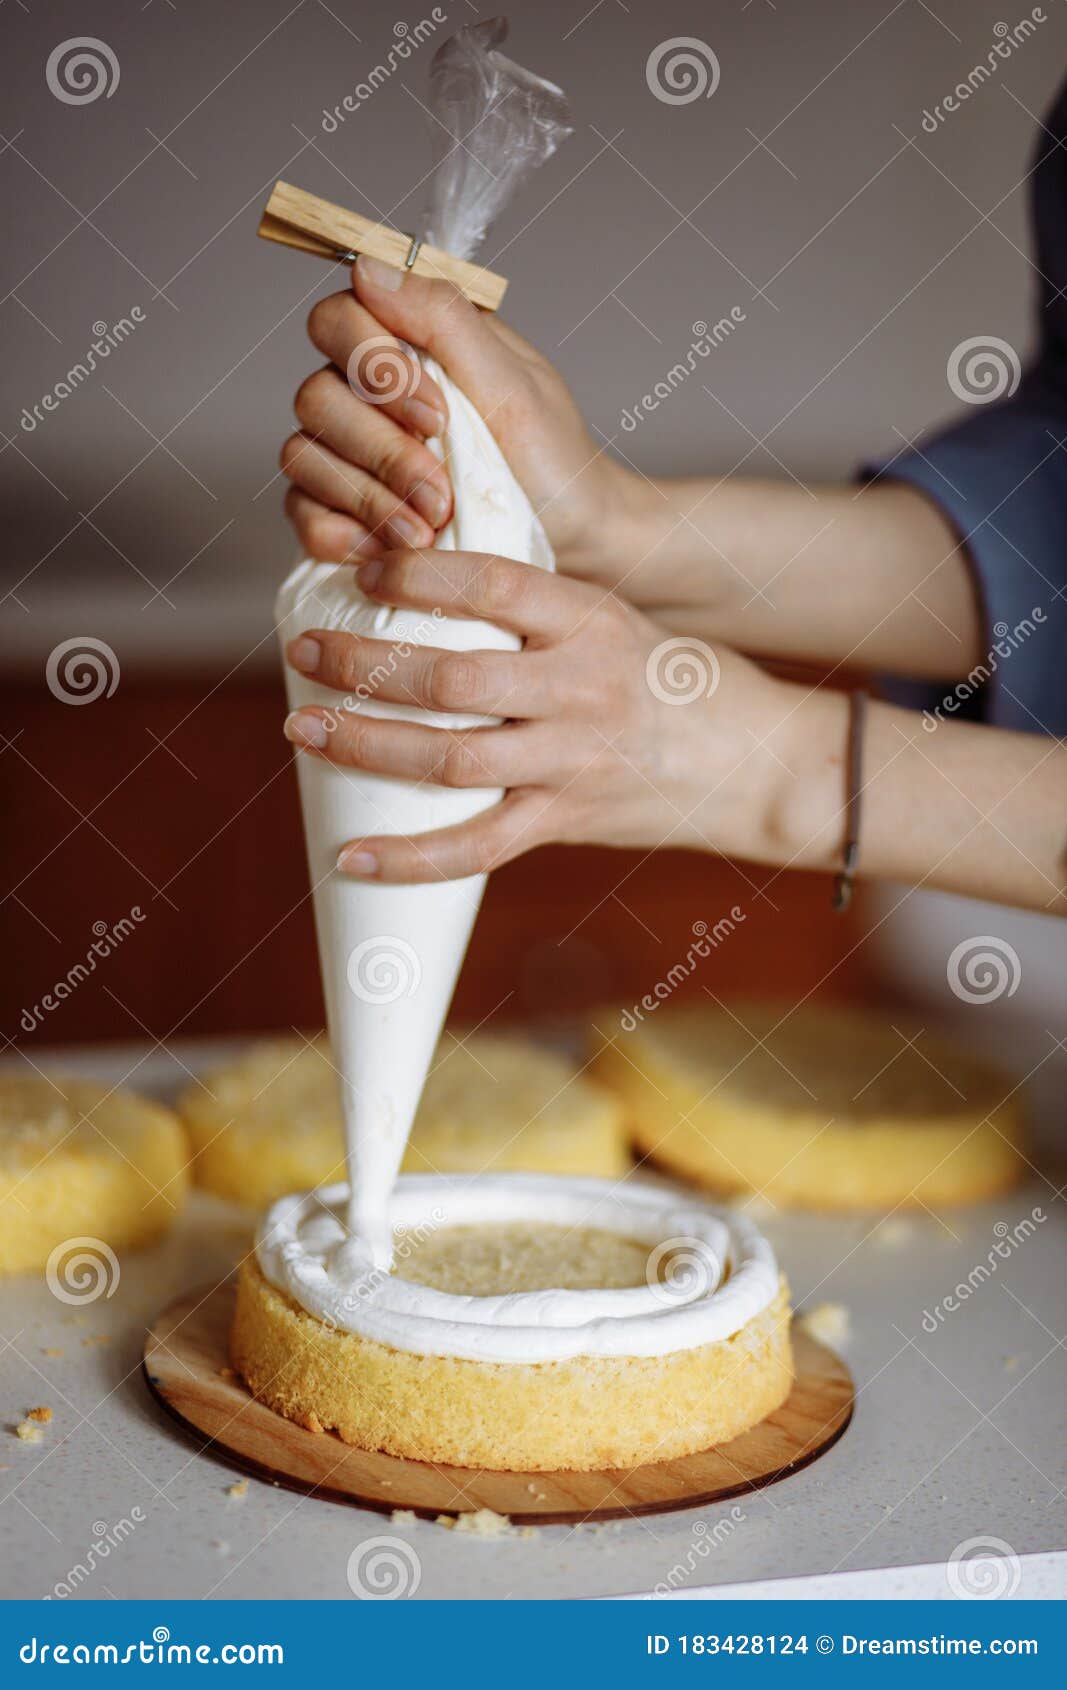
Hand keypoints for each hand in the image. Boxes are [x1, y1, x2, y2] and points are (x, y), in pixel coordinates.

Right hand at [280, 255, 638, 584]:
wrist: (571, 542)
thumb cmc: (550, 459)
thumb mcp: (512, 383)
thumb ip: (443, 318)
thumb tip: (368, 266)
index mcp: (405, 345)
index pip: (336, 321)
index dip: (371, 366)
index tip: (438, 414)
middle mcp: (364, 395)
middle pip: (315, 397)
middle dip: (383, 450)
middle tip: (443, 489)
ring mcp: (346, 455)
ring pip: (303, 457)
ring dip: (369, 498)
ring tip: (431, 526)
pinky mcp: (340, 513)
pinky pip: (302, 514)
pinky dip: (342, 534)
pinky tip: (391, 547)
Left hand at [281, 549, 848, 882]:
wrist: (762, 764)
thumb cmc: (680, 683)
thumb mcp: (617, 621)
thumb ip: (538, 615)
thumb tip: (433, 600)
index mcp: (591, 620)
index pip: (492, 583)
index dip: (417, 574)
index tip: (362, 568)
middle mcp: (580, 687)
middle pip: (452, 679)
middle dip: (366, 665)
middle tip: (305, 651)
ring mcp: (573, 761)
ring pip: (451, 759)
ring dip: (367, 745)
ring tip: (303, 728)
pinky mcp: (568, 821)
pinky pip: (478, 846)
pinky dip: (410, 857)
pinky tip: (351, 856)